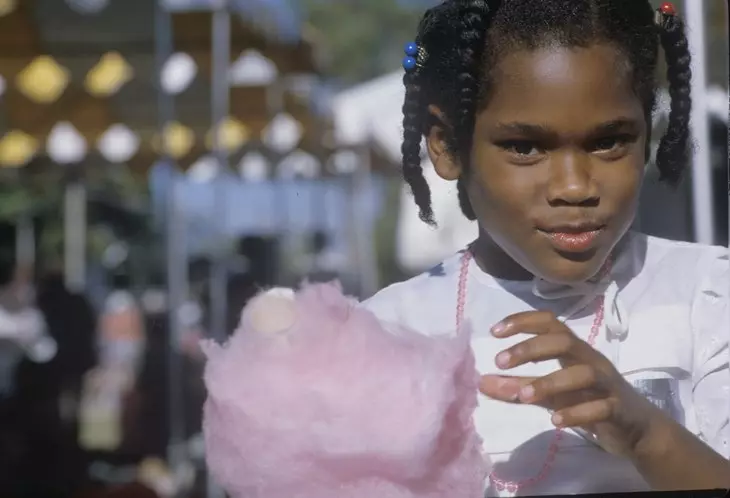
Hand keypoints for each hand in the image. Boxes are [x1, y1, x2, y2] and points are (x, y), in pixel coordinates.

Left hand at [479, 310, 663, 456]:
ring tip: (523, 396)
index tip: (495, 331)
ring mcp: (607, 384)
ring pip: (582, 374)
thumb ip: (517, 387)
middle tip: (500, 361)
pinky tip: (555, 421)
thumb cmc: (589, 402)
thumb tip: (480, 382)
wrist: (639, 430)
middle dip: (530, 348)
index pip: (550, 323)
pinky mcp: (618, 409)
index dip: (523, 321)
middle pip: (564, 341)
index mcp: (573, 351)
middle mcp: (590, 361)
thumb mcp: (549, 394)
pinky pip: (600, 407)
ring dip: (550, 382)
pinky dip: (577, 412)